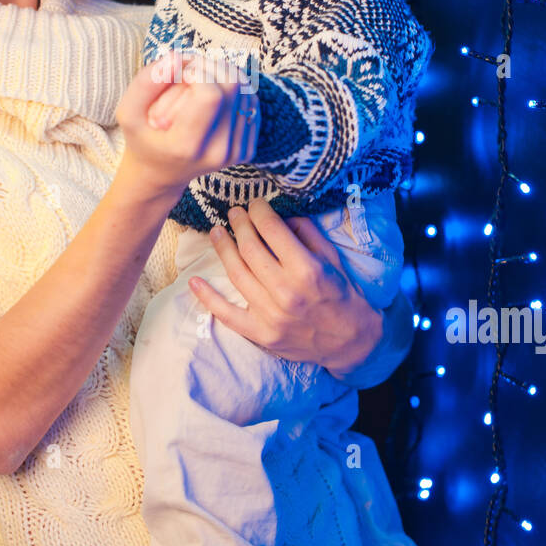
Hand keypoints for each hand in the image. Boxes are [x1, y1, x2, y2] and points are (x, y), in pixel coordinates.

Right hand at [115, 50, 259, 199]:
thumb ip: (146, 82)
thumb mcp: (128, 112)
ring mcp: (236, 152)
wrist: (161, 174)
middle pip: (232, 86)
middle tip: (189, 72)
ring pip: (246, 89)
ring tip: (198, 84)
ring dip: (222, 76)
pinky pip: (252, 102)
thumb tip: (178, 57)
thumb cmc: (143, 139)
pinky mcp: (247, 148)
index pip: (209, 94)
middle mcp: (216, 152)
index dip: (196, 71)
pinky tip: (213, 96)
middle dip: (211, 67)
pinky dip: (234, 90)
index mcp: (186, 146)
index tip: (180, 73)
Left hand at [188, 198, 390, 375]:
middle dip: (239, 225)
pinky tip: (194, 281)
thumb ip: (308, 234)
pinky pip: (228, 315)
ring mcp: (271, 315)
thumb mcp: (332, 259)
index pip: (273, 230)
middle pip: (250, 249)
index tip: (254, 203)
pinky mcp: (262, 334)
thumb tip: (282, 217)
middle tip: (233, 212)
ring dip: (223, 249)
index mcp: (307, 270)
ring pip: (237, 274)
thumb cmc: (344, 295)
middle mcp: (286, 291)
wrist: (351, 341)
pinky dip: (208, 298)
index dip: (259, 211)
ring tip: (216, 232)